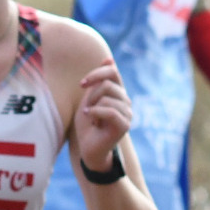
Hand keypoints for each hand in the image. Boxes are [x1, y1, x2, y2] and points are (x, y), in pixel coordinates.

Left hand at [74, 59, 133, 173]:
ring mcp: (127, 113)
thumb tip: (109, 59)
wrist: (89, 149)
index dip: (96, 74)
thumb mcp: (89, 99)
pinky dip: (95, 114)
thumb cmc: (87, 125)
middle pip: (108, 84)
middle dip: (91, 95)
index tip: (82, 84)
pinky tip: (91, 120)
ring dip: (92, 107)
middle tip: (87, 109)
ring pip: (107, 97)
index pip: (112, 72)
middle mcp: (125, 101)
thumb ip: (97, 82)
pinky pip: (109, 110)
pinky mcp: (125, 125)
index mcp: (118, 93)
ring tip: (91, 118)